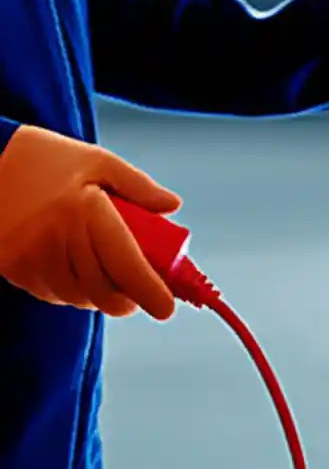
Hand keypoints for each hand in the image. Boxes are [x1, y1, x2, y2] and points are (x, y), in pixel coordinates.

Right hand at [0, 126, 179, 318]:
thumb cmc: (49, 159)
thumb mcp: (99, 162)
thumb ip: (139, 186)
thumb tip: (173, 206)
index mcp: (86, 212)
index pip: (126, 266)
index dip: (150, 293)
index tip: (166, 309)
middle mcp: (57, 238)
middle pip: (103, 292)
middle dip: (126, 300)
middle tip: (139, 294)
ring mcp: (29, 256)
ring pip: (76, 297)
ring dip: (97, 297)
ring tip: (106, 277)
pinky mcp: (10, 266)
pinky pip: (50, 293)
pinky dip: (69, 291)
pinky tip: (75, 271)